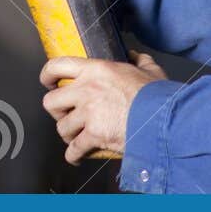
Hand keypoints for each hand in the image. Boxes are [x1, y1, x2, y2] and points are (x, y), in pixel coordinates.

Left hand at [40, 51, 168, 163]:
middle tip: (67, 114)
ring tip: (77, 136)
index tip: (47, 81)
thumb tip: (135, 55)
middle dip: (57, 110)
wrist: (163, 118)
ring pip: (61, 127)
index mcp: (97, 70)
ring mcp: (88, 113)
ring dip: (68, 134)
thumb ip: (139, 60)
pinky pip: (73, 149)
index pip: (59, 65)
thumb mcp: (150, 70)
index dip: (47, 74)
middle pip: (51, 101)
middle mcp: (87, 90)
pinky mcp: (92, 135)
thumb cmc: (157, 95)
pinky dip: (74, 156)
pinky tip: (78, 156)